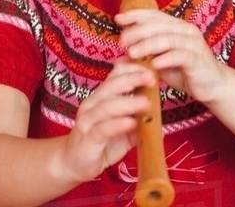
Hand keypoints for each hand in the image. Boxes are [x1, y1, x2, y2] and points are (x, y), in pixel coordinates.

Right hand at [53, 60, 152, 182]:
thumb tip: (159, 115)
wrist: (74, 164)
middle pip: (111, 86)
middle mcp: (92, 105)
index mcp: (102, 97)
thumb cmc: (102, 141)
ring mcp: (88, 121)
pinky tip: (131, 122)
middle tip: (152, 78)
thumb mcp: (124, 128)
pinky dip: (117, 124)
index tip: (152, 69)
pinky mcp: (87, 139)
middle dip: (132, 80)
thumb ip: (138, 119)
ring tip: (146, 102)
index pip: (115, 75)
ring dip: (128, 102)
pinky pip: (102, 129)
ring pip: (106, 106)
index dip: (132, 69)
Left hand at [116, 9, 228, 103]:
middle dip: (138, 31)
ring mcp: (193, 44)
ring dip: (148, 44)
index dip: (136, 15)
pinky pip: (181, 55)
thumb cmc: (185, 72)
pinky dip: (166, 58)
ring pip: (168, 38)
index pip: (155, 15)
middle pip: (159, 25)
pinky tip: (154, 64)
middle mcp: (186, 31)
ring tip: (132, 53)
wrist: (212, 85)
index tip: (118, 19)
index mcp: (177, 27)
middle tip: (122, 42)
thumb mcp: (160, 63)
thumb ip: (143, 58)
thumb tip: (119, 59)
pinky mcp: (198, 59)